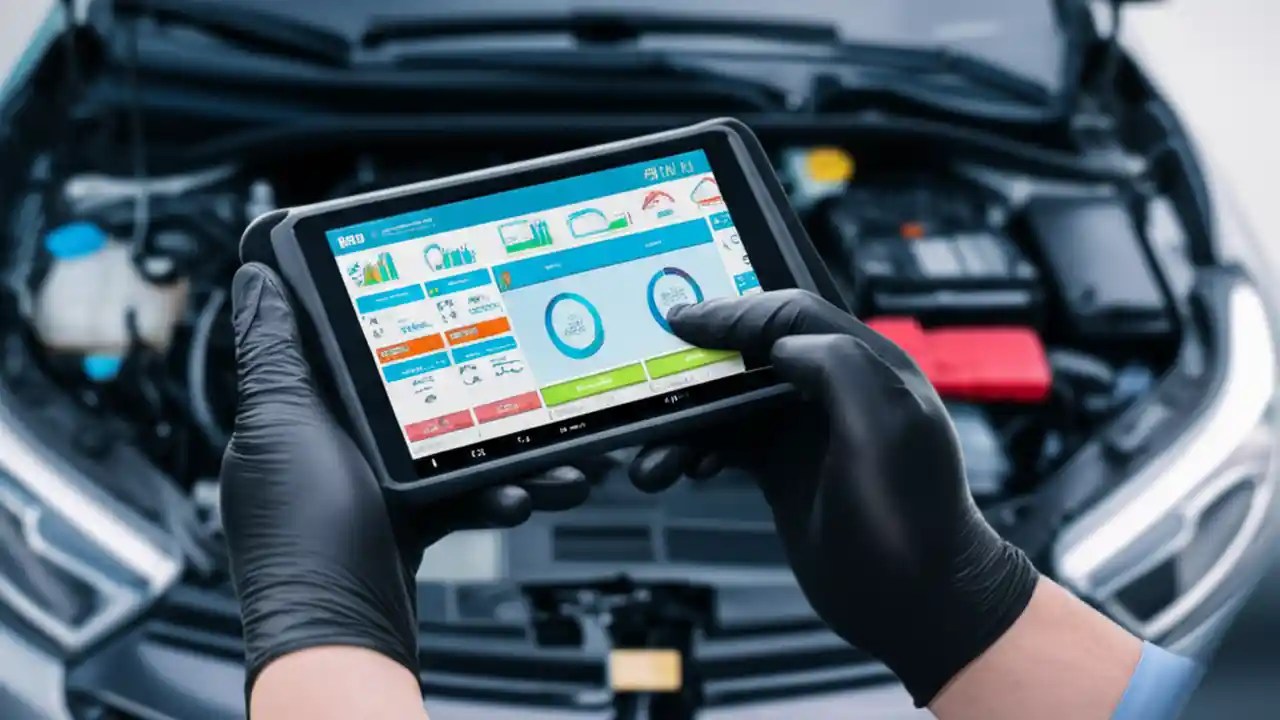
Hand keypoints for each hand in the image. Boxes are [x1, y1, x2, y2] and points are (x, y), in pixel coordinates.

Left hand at [220, 263, 589, 693]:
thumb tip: (256, 280)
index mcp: (297, 407)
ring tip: (550, 460)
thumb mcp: (287, 425)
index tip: (447, 296)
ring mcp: (369, 483)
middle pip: (416, 390)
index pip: (347, 337)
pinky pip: (460, 490)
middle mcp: (329, 441)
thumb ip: (276, 351)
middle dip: (477, 387)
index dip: (398, 314)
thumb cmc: (304, 541)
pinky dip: (492, 492)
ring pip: (449, 442)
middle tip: (526, 381)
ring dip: (503, 451)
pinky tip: (524, 495)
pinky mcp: (405, 519)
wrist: (343, 641)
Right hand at [631, 290, 1037, 705]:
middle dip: (696, 373)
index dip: (734, 313)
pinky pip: (727, 443)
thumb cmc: (912, 518)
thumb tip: (780, 346)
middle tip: (649, 386)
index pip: (790, 315)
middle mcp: (832, 389)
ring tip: (654, 461)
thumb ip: (838, 366)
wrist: (920, 605)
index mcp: (864, 364)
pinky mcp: (784, 469)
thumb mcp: (884, 428)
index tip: (682, 323)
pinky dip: (697, 452)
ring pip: (728, 405)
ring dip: (685, 426)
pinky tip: (684, 471)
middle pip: (747, 357)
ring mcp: (806, 430)